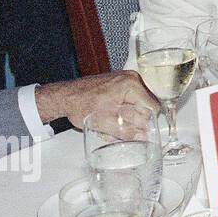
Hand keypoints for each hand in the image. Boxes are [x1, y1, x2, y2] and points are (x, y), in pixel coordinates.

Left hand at [36, 70, 159, 130]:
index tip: (137, 131)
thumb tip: (144, 137)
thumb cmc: (80, 105)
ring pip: (138, 104)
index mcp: (131, 84)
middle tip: (119, 129)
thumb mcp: (104, 123)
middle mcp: (132, 78)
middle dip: (135, 120)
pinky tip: (112, 117)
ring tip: (113, 124)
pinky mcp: (120, 83)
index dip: (146, 123)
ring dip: (129, 117)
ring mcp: (126, 79)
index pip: (152, 108)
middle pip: (146, 106)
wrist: (64, 96)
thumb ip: (126, 131)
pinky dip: (124, 111)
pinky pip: (130, 100)